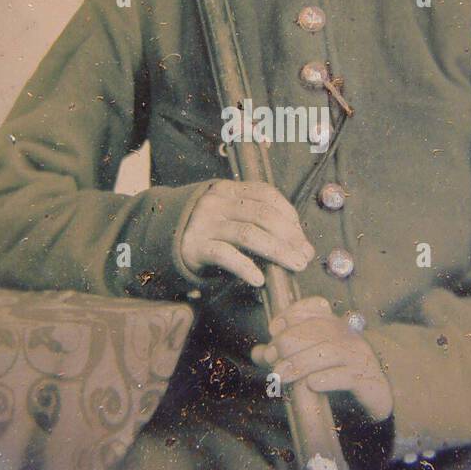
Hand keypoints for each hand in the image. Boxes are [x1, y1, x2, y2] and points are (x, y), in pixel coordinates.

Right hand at [179, 180, 314, 287]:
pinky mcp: (195, 246)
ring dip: (277, 251)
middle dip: (289, 236)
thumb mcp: (230, 215)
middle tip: (305, 256)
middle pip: (262, 215)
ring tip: (294, 265)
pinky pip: (225, 255)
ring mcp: (205, 223)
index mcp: (229, 189)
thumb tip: (299, 244)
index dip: (289, 214)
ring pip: (248, 234)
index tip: (302, 236)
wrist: (165, 239)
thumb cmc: (209, 230)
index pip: (266, 194)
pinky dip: (245, 267)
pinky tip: (259, 279)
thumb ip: (258, 221)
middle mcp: (217, 202)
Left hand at [250, 296, 392, 421]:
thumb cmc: (340, 375)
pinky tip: (311, 384)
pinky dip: (328, 378)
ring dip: (300, 363)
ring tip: (280, 376)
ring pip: (328, 352)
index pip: (314, 308)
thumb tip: (257, 353)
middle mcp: (348, 337)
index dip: (291, 315)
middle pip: (316, 330)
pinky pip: (347, 376)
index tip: (273, 329)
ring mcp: (360, 357)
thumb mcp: (311, 362)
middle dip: (288, 342)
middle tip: (270, 359)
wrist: (377, 396)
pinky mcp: (367, 380)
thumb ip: (284, 356)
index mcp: (335, 326)